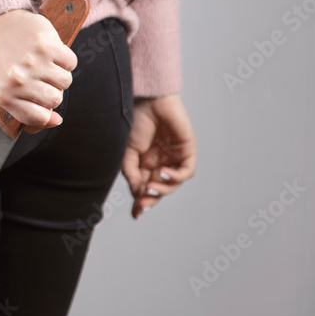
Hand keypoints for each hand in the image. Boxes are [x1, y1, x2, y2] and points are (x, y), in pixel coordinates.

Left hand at [0, 9, 77, 133]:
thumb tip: (56, 121)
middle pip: (55, 99)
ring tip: (42, 64)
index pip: (39, 117)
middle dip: (50, 89)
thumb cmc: (0, 59)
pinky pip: (71, 62)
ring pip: (65, 82)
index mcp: (3, 95)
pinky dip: (64, 59)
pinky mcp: (46, 44)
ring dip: (58, 74)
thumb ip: (27, 110)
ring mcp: (32, 62)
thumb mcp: (3, 90)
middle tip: (38, 77)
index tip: (39, 101)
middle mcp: (17, 80)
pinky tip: (49, 52)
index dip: (44, 110)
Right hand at [122, 93, 196, 218]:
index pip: (145, 188)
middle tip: (142, 205)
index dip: (141, 202)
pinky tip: (162, 173)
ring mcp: (174, 158)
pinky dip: (175, 176)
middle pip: (159, 189)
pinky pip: (186, 171)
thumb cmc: (135, 122)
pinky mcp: (187, 150)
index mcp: (145, 164)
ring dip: (162, 188)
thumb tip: (137, 193)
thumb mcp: (127, 152)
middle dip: (151, 199)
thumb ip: (131, 172)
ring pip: (173, 183)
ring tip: (150, 187)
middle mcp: (160, 163)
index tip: (136, 214)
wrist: (147, 101)